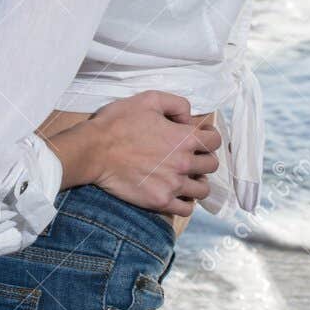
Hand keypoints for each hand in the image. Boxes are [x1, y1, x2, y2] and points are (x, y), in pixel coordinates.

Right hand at [88, 91, 221, 217]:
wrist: (94, 151)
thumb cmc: (118, 123)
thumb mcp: (149, 99)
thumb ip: (176, 104)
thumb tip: (189, 117)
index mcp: (184, 137)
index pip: (215, 141)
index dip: (210, 137)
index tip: (202, 139)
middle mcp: (183, 162)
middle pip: (212, 165)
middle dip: (204, 159)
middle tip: (192, 158)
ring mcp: (173, 184)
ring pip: (203, 190)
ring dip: (197, 182)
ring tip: (186, 178)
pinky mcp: (160, 201)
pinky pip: (186, 209)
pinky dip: (185, 202)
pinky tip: (177, 195)